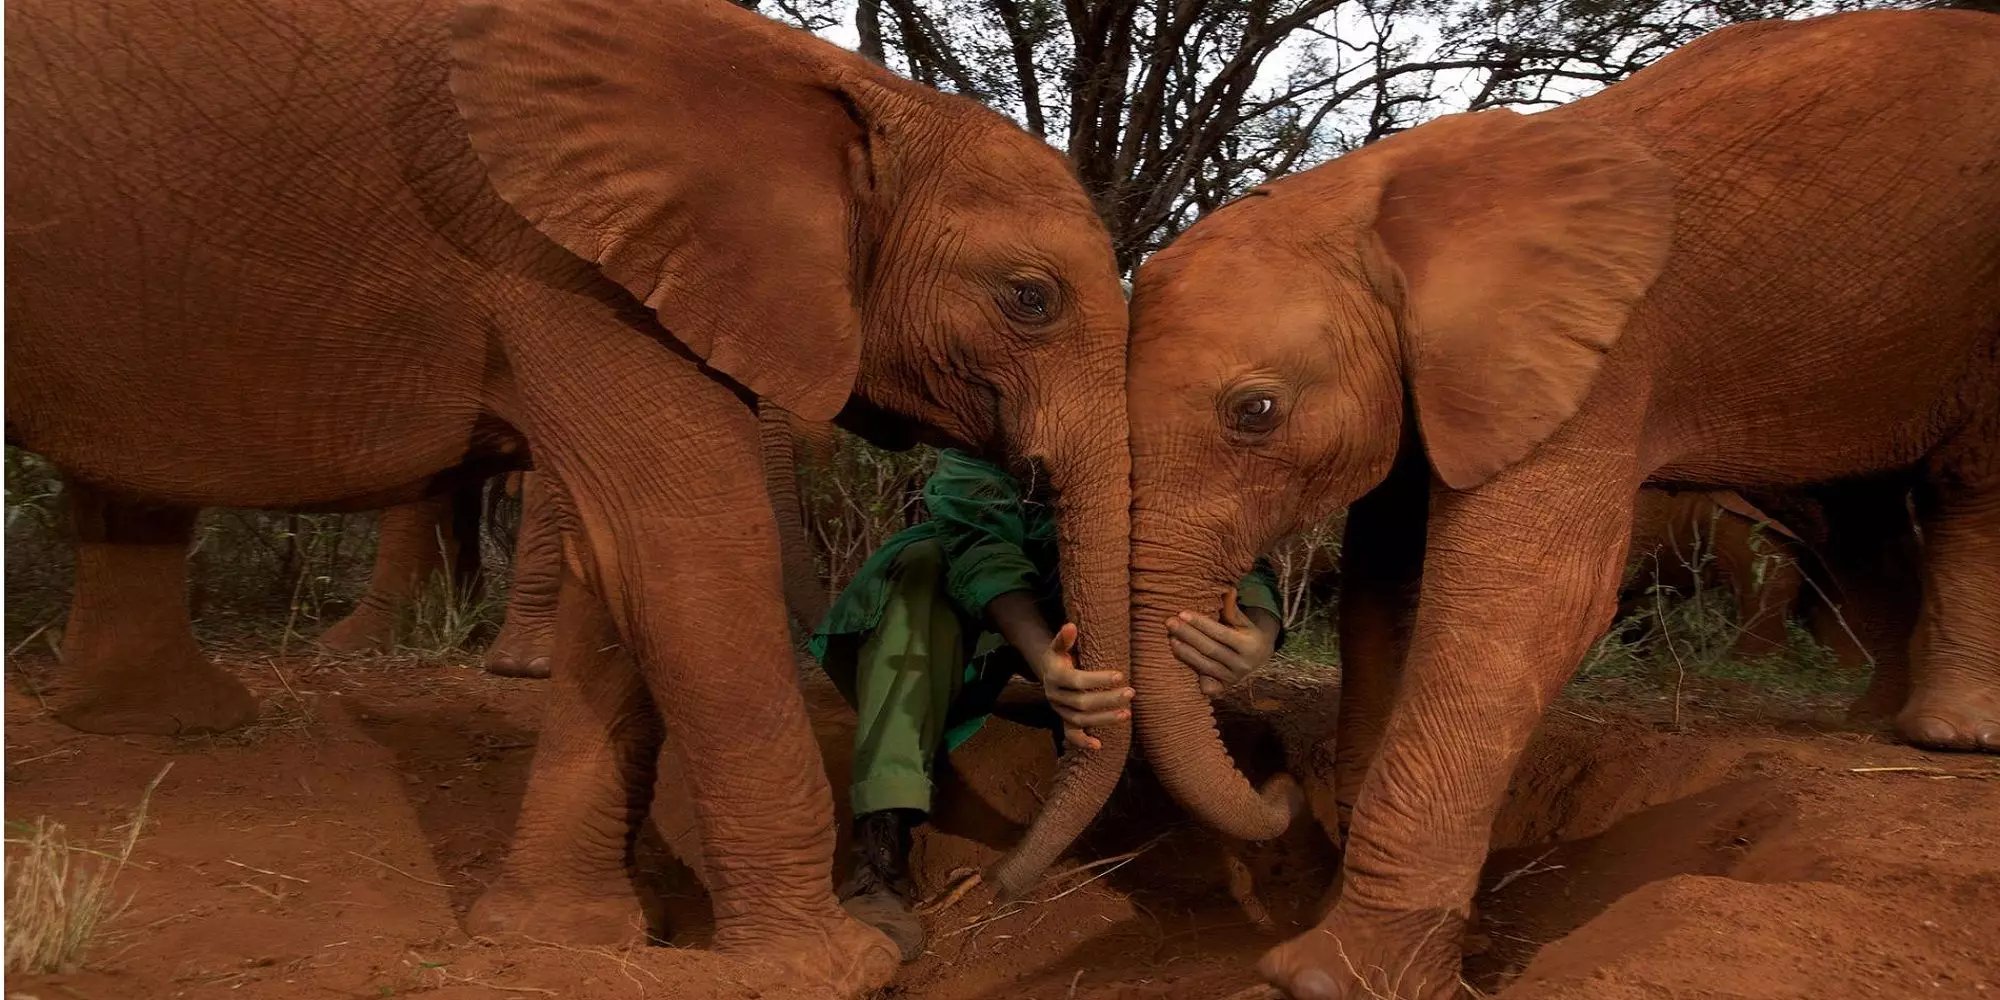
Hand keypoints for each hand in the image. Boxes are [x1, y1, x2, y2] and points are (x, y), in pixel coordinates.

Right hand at [1036, 622, 1132, 751]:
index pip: (1077, 681)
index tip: (1120, 676)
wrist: (1048, 673)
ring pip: (1081, 720)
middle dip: (1108, 699)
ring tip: (1127, 714)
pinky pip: (1071, 735)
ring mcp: (1059, 710)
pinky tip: (1099, 746)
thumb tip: (1071, 626)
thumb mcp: (1058, 646)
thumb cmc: (1059, 657)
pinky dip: (1083, 742)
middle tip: (1131, 693)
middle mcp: (1054, 696)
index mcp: (1054, 677)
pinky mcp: (1064, 721)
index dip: (1098, 680)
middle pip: (1082, 703)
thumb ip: (1064, 638)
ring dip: (1104, 719)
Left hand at [1168, 592, 1279, 696]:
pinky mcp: (1223, 688)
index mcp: (1250, 645)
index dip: (1200, 623)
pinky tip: (1177, 661)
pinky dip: (1192, 673)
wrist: (1259, 659)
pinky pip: (1205, 682)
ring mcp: (1232, 679)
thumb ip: (1232, 608)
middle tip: (1169, 622)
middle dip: (1188, 635)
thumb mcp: (1243, 621)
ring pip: (1205, 666)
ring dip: (1185, 653)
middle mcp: (1242, 665)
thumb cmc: (1246, 634)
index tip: (1182, 613)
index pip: (1220, 633)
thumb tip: (1227, 588)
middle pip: (1210, 649)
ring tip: (1170, 639)